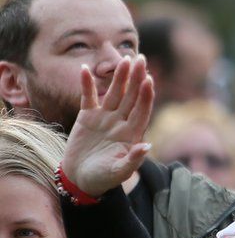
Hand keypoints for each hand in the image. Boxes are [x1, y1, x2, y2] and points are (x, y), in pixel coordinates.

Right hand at [61, 55, 153, 196]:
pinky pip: (88, 97)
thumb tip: (147, 146)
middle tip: (141, 58)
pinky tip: (85, 69)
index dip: (146, 96)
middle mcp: (121, 122)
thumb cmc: (103, 178)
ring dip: (118, 77)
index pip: (142, 110)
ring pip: (113, 93)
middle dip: (136, 78)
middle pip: (131, 97)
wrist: (81, 180)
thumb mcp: (119, 172)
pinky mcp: (87, 117)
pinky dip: (86, 84)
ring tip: (124, 59)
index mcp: (132, 134)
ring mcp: (104, 118)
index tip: (149, 79)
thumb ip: (133, 160)